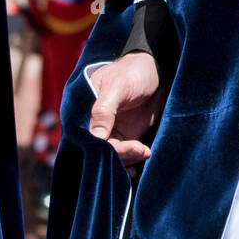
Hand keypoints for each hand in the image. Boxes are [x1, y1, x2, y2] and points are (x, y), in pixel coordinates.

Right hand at [89, 52, 165, 170]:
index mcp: (83, 110)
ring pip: (112, 155)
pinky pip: (122, 154)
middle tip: (141, 150)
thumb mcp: (118, 86)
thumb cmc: (132, 71)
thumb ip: (105, 110)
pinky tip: (137, 168)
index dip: (103, 147)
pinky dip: (130, 162)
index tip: (125, 148)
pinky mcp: (123, 136)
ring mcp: (108, 130)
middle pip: (99, 150)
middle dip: (120, 155)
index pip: (87, 136)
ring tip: (145, 152)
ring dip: (128, 159)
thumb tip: (97, 137)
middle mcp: (92, 123)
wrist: (155, 70)